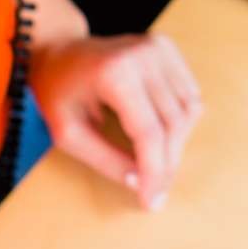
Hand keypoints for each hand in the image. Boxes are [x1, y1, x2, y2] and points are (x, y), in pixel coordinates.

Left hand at [29, 31, 201, 210]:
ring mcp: (158, 47)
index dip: (154, 172)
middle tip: (155, 192)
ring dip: (177, 144)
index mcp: (115, 72)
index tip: (150, 200)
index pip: (149, 132)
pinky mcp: (167, 48)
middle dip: (167, 164)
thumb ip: (104, 160)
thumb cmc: (57, 91)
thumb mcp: (67, 133)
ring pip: (189, 110)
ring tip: (155, 164)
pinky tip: (160, 135)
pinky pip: (189, 94)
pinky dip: (181, 122)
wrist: (59, 49)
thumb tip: (140, 183)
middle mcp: (143, 54)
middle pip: (173, 124)